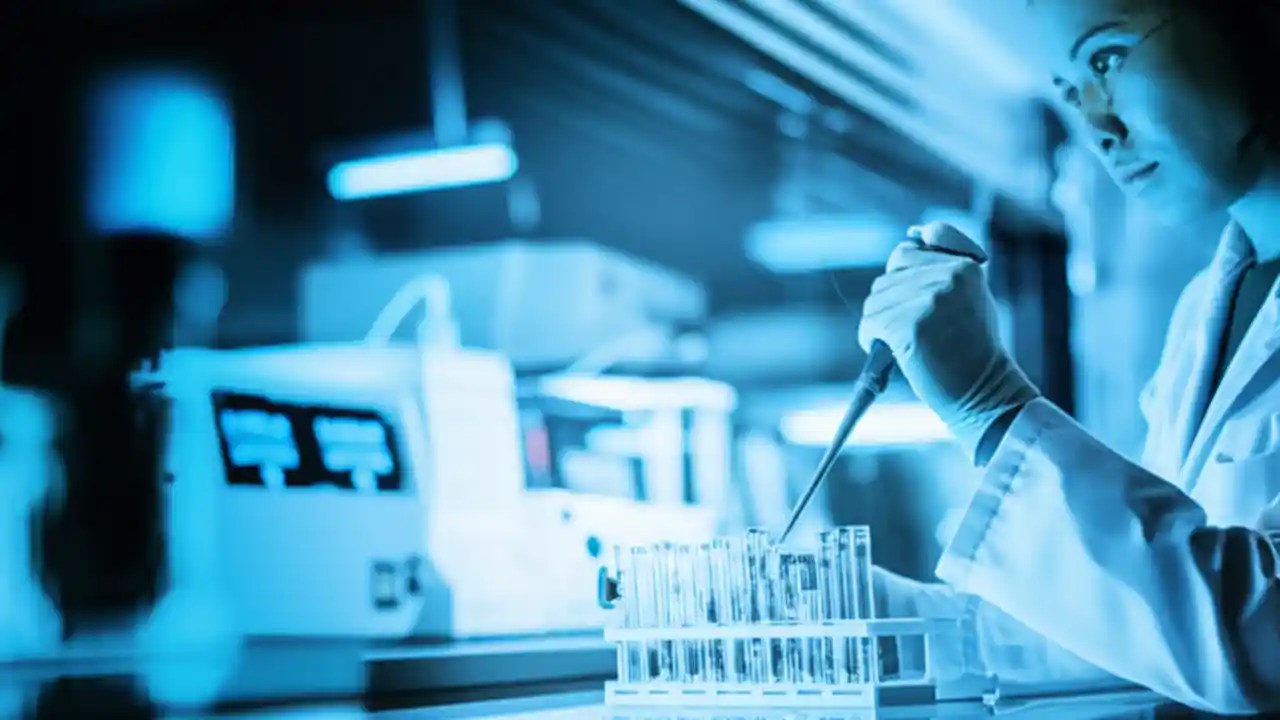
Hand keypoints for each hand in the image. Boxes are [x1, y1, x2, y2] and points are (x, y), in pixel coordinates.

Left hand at [857, 222, 1038, 459]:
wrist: (985, 393)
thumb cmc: (974, 350)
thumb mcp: (971, 296)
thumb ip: (945, 268)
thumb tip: (914, 236)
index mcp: (965, 266)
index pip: (910, 248)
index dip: (902, 269)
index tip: (910, 292)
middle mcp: (949, 275)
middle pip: (887, 277)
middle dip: (889, 303)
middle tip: (910, 330)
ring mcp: (930, 299)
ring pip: (875, 302)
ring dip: (880, 325)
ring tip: (905, 344)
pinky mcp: (910, 324)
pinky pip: (870, 325)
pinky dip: (871, 340)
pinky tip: (893, 354)